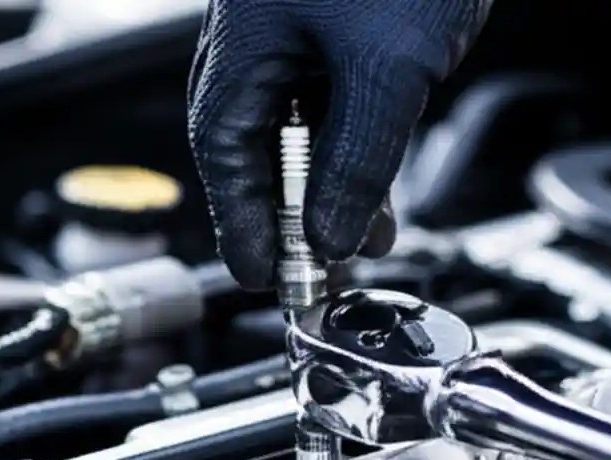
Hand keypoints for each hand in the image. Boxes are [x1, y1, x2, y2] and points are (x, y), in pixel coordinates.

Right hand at [188, 0, 490, 288]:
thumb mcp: (384, 71)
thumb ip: (356, 161)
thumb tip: (328, 237)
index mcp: (240, 51)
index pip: (226, 160)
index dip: (243, 228)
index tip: (263, 279)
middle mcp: (258, 45)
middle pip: (259, 153)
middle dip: (292, 222)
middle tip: (318, 278)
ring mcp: (296, 35)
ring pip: (302, 133)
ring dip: (331, 193)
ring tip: (363, 244)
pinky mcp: (339, 29)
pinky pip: (336, 104)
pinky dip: (356, 152)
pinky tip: (380, 189)